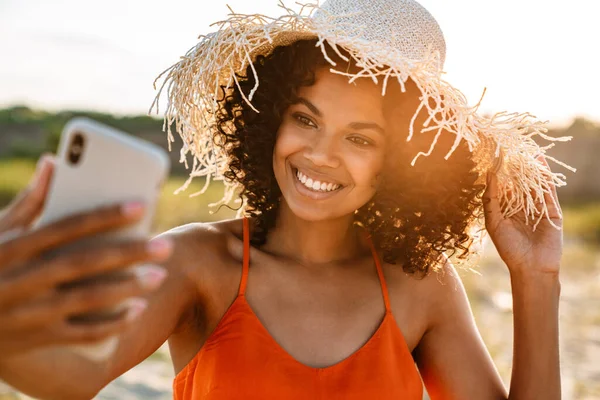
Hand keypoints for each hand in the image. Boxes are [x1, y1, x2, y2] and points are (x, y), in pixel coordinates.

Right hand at [0, 155, 172, 358]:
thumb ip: (28, 202)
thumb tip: (54, 161)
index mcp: (14, 248)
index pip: (67, 226)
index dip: (105, 215)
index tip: (141, 205)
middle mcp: (22, 280)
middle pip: (83, 263)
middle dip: (127, 253)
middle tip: (165, 246)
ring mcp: (28, 313)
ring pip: (85, 300)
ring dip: (126, 288)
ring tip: (159, 276)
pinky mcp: (36, 339)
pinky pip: (80, 335)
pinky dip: (111, 325)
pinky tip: (137, 311)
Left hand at [483, 155, 562, 275]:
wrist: (532, 267)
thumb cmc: (509, 248)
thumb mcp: (494, 222)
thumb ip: (491, 199)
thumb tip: (489, 174)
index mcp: (506, 209)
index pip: (503, 186)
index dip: (499, 171)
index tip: (494, 154)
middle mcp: (521, 207)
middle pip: (519, 182)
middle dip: (516, 166)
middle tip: (511, 145)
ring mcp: (537, 208)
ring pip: (533, 184)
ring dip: (531, 168)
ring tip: (527, 149)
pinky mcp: (552, 210)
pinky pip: (548, 190)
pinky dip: (545, 176)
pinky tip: (541, 162)